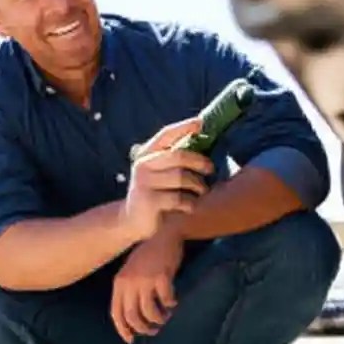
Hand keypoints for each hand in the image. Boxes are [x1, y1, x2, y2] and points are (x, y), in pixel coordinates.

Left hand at [111, 231, 184, 343]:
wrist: (164, 232)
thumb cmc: (149, 253)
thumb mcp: (132, 271)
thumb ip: (129, 289)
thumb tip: (134, 316)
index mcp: (119, 282)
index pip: (116, 312)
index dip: (123, 330)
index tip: (131, 340)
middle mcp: (129, 283)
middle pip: (132, 316)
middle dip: (143, 328)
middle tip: (153, 330)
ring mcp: (145, 280)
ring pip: (149, 312)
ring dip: (158, 319)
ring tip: (165, 316)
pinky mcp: (161, 278)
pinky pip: (166, 300)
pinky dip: (170, 305)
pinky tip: (174, 302)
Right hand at [120, 118, 213, 241]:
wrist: (132, 220)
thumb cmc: (155, 192)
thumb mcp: (158, 172)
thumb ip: (174, 157)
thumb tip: (203, 139)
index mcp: (147, 154)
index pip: (166, 134)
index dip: (184, 127)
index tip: (201, 123)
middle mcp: (143, 165)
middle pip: (179, 156)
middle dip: (199, 161)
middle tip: (210, 169)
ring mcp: (144, 183)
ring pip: (182, 178)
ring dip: (198, 186)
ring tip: (202, 191)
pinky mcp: (148, 202)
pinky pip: (179, 198)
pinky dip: (190, 203)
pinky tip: (190, 206)